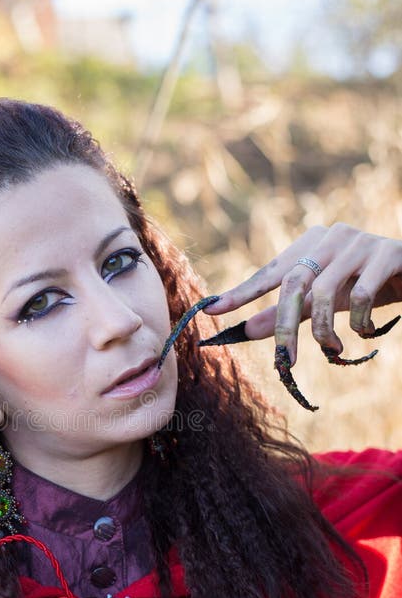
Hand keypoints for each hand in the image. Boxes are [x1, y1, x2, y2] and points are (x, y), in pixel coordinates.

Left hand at [203, 223, 401, 365]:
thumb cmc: (367, 285)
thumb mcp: (325, 303)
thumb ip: (289, 314)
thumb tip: (248, 331)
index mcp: (310, 244)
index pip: (270, 272)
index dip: (242, 292)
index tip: (212, 310)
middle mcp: (331, 237)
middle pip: (293, 282)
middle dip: (285, 326)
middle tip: (287, 360)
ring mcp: (359, 241)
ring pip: (325, 291)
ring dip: (325, 330)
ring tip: (334, 350)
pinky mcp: (386, 253)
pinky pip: (360, 294)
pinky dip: (359, 322)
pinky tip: (366, 332)